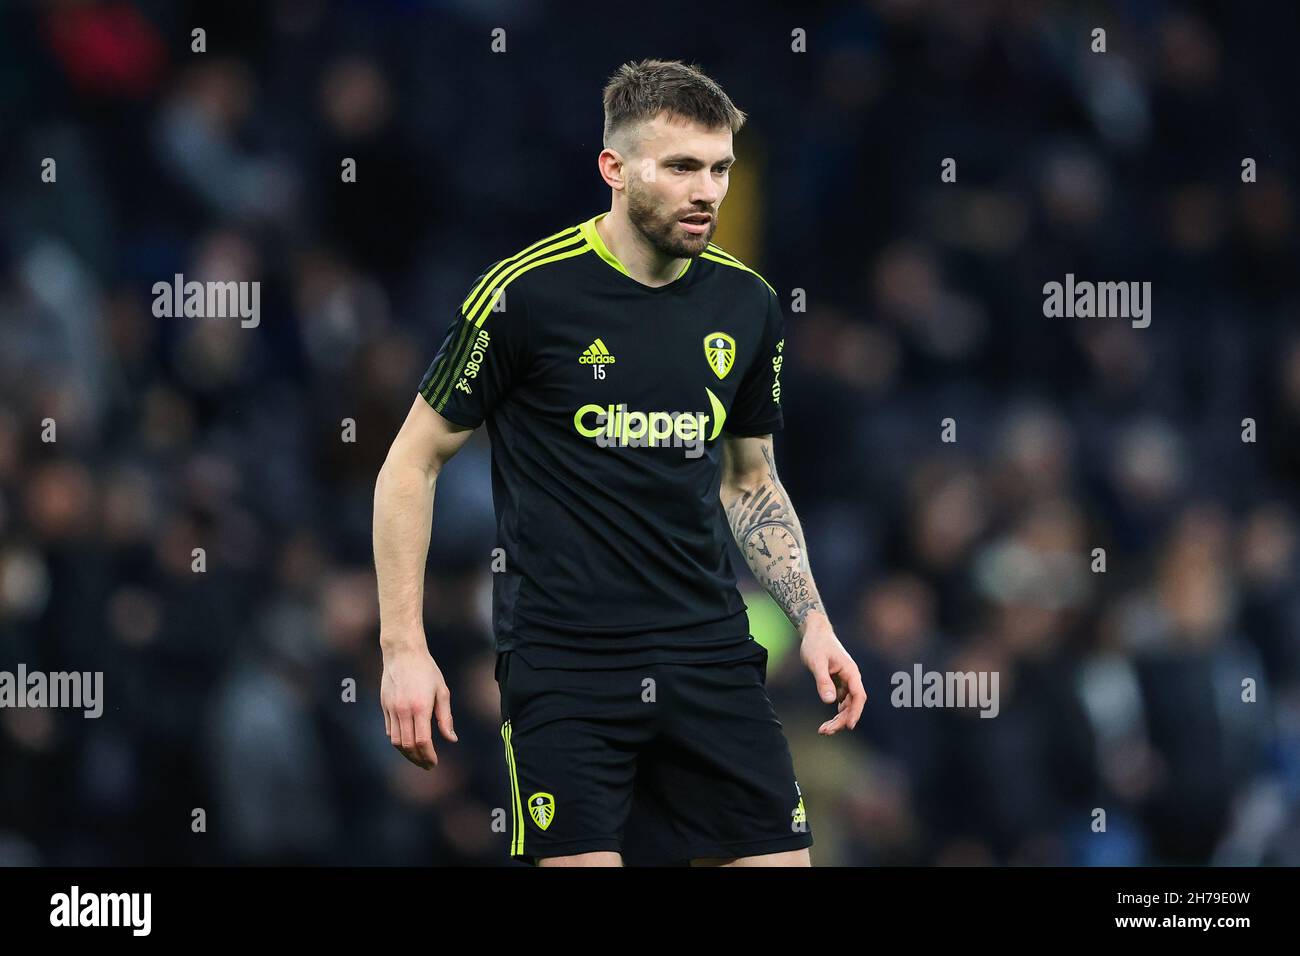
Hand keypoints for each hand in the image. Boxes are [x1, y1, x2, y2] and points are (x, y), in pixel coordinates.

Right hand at [380, 639, 457, 768]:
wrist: (403, 653)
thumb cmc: (427, 671)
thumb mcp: (442, 691)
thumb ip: (446, 718)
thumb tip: (452, 739)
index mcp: (421, 707)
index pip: (423, 741)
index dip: (428, 756)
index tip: (433, 763)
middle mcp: (404, 710)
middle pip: (408, 746)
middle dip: (418, 759)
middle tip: (427, 765)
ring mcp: (392, 709)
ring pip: (396, 742)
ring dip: (406, 754)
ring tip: (417, 758)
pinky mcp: (384, 706)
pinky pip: (389, 731)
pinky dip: (398, 742)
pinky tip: (407, 744)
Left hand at [798, 615, 865, 734]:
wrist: (814, 631)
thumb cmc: (816, 644)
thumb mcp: (816, 662)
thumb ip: (823, 681)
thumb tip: (829, 701)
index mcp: (851, 672)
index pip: (858, 696)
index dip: (855, 712)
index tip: (849, 726)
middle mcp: (851, 678)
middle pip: (852, 704)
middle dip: (841, 720)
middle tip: (825, 731)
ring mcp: (846, 680)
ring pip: (847, 704)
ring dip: (838, 718)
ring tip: (824, 730)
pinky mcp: (838, 682)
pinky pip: (841, 700)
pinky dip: (836, 711)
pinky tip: (828, 722)